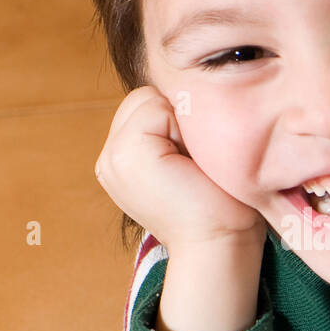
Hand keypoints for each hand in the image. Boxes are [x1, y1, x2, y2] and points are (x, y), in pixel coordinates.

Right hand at [94, 86, 267, 253]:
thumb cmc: (221, 205)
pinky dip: (179, 129)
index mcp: (121, 159)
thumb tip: (185, 86)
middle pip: (144, 96)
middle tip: (193, 165)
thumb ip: (172, 130)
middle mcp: (108, 158)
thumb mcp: (188, 159)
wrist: (220, 244)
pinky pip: (155, 108)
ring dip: (179, 124)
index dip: (178, 121)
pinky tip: (186, 165)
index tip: (194, 163)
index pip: (146, 104)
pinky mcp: (123, 154)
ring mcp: (111, 157)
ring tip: (190, 165)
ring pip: (149, 98)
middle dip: (175, 119)